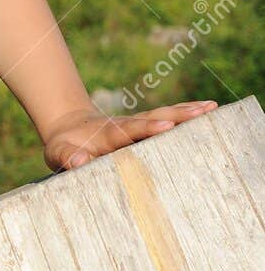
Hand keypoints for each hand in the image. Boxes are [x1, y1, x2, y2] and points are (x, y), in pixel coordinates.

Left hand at [42, 100, 218, 171]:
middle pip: (154, 118)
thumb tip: (79, 162)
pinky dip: (188, 114)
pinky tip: (210, 112)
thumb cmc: (64, 147)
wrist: (69, 129)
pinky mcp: (146, 127)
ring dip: (187, 112)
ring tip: (213, 108)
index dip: (147, 128)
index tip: (165, 126)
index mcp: (108, 134)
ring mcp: (138, 124)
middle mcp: (127, 125)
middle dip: (177, 115)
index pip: (129, 131)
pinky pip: (169, 119)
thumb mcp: (58, 153)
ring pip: (165, 115)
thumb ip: (67, 157)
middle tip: (202, 112)